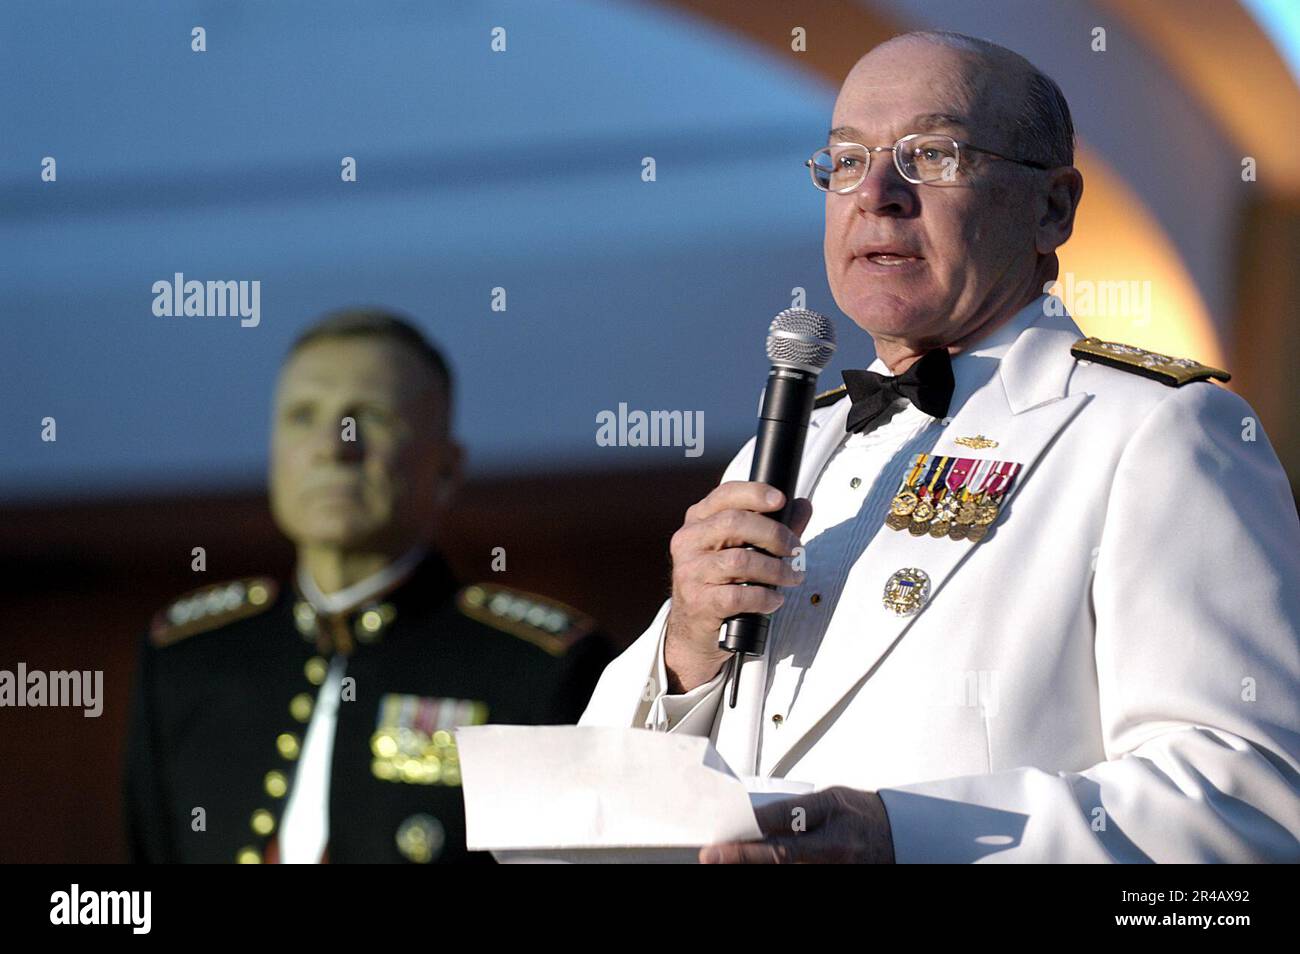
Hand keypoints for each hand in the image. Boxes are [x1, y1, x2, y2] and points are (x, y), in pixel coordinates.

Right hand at [664, 481, 811, 692]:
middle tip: (796, 551)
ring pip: (740, 560)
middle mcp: (688, 542)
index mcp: (698, 522)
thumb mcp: (744, 550)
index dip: (754, 493)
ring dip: (776, 569)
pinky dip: (764, 597)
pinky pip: (738, 595)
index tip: (780, 500)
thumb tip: (803, 505)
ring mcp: (690, 572)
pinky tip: (773, 600)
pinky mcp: (698, 602)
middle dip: (774, 535)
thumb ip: (774, 527)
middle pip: (735, 523)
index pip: (724, 495)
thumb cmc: (723, 584)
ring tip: (792, 578)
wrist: (694, 632)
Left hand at [700, 786, 894, 863]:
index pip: (780, 834)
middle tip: (712, 857)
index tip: (718, 844)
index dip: (746, 840)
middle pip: (777, 860)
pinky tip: (757, 862)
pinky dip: (775, 868)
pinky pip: (796, 874)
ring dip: (754, 864)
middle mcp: (832, 857)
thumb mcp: (831, 801)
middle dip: (742, 857)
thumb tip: (756, 817)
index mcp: (833, 829)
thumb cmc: (865, 816)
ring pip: (784, 871)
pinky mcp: (830, 878)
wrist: (902, 838)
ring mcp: (831, 872)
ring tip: (729, 859)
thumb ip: (795, 809)